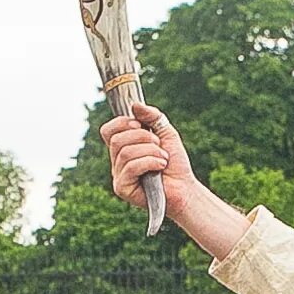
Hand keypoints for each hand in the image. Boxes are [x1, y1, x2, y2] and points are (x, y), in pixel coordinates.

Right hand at [100, 106, 247, 258]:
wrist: (185, 188)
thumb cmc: (175, 164)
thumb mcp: (166, 133)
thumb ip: (152, 117)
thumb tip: (134, 105)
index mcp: (123, 148)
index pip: (108, 131)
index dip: (121, 123)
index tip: (139, 124)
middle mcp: (117, 162)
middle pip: (117, 140)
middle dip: (143, 137)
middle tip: (159, 146)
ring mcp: (118, 176)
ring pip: (125, 153)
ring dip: (151, 151)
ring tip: (163, 159)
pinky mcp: (122, 188)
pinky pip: (130, 167)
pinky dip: (149, 162)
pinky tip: (161, 167)